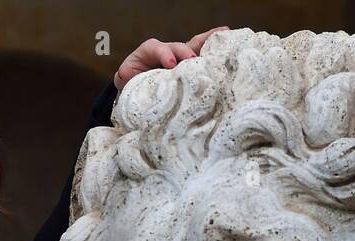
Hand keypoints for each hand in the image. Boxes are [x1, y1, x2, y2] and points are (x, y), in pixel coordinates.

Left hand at [113, 27, 228, 89]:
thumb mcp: (126, 79)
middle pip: (179, 46)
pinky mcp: (191, 66)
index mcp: (150, 51)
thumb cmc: (133, 83)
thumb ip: (126, 76)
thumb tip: (124, 74)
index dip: (165, 55)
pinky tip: (230, 39)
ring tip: (223, 36)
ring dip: (207, 42)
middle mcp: (168, 50)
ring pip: (194, 46)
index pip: (158, 49)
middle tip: (192, 61)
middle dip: (185, 52)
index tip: (170, 64)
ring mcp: (181, 56)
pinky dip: (214, 48)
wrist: (140, 90)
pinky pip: (204, 54)